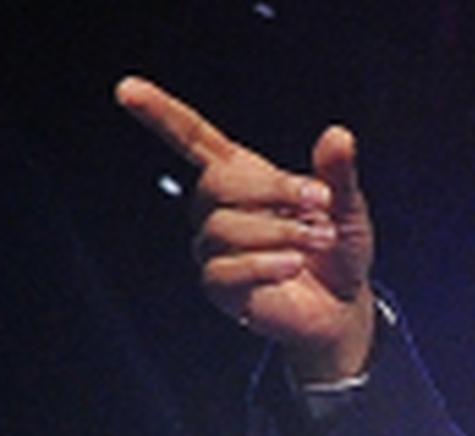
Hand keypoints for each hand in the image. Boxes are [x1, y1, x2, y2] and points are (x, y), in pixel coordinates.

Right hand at [115, 76, 377, 380]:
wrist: (340, 306)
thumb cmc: (335, 250)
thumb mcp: (345, 207)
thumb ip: (337, 174)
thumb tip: (339, 135)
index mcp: (239, 174)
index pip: (191, 138)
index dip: (160, 113)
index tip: (128, 90)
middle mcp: (216, 208)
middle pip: (218, 183)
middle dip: (272, 190)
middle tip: (321, 201)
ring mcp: (212, 248)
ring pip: (226, 228)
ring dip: (281, 232)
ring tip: (319, 240)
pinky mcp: (218, 286)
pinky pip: (228, 269)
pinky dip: (266, 265)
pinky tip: (294, 266)